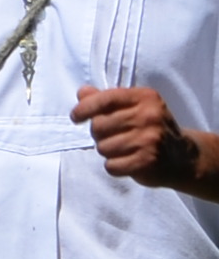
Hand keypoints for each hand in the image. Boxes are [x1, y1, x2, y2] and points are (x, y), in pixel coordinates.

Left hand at [73, 84, 212, 187]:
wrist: (183, 156)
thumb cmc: (150, 128)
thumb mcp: (135, 107)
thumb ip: (107, 100)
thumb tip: (82, 92)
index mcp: (145, 97)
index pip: (104, 99)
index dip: (84, 109)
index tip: (76, 117)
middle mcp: (149, 116)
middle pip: (98, 126)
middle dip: (100, 134)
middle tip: (117, 136)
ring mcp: (149, 139)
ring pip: (102, 148)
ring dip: (108, 152)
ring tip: (126, 149)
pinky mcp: (147, 161)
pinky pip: (111, 166)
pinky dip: (115, 167)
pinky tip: (129, 161)